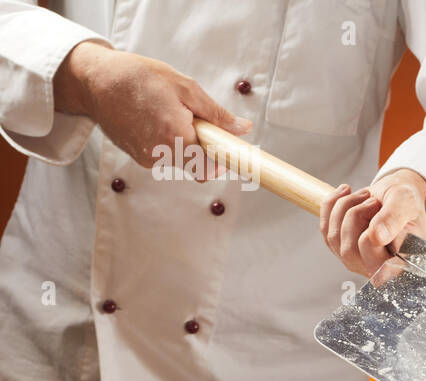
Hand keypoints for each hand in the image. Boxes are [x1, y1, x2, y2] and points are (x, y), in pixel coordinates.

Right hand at [53, 41, 250, 179]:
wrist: (95, 80)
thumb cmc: (139, 78)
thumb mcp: (185, 88)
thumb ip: (216, 114)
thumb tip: (242, 129)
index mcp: (175, 137)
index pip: (208, 169)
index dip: (222, 162)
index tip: (229, 153)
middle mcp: (159, 154)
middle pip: (196, 165)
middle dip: (203, 148)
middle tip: (196, 121)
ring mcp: (145, 157)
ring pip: (179, 158)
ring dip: (183, 142)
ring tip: (169, 113)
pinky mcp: (136, 155)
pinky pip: (162, 154)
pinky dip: (166, 141)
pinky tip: (156, 119)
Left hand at [319, 169, 425, 277]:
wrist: (395, 194)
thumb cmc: (406, 201)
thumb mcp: (406, 202)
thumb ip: (394, 218)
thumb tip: (377, 237)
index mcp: (401, 264)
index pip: (379, 266)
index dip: (370, 245)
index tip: (373, 222)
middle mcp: (377, 268)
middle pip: (350, 250)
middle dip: (356, 215)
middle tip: (374, 201)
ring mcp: (356, 260)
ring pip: (335, 237)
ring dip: (345, 207)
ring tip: (365, 197)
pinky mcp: (340, 247)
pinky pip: (325, 227)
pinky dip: (332, 204)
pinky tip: (347, 192)